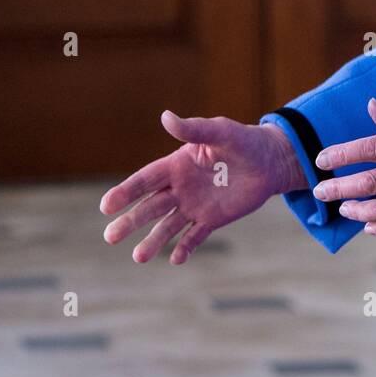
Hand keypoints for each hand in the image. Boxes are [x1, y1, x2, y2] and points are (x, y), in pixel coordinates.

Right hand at [99, 111, 299, 264]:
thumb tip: (166, 117)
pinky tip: (176, 259)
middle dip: (130, 221)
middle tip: (110, 237)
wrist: (269, 161)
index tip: (106, 206)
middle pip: (150, 207)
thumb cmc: (243, 140)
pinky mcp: (212, 219)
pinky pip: (195, 236)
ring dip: (153, 241)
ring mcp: (194, 205)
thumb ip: (194, 129)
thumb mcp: (220, 131)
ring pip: (167, 226)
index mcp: (176, 165)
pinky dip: (185, 248)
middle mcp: (180, 187)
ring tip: (139, 257)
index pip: (145, 180)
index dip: (126, 192)